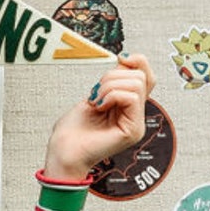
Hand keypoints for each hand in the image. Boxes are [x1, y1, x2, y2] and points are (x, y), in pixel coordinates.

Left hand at [43, 52, 154, 179]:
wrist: (63, 151)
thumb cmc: (73, 130)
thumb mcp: (95, 95)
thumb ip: (114, 80)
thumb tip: (127, 59)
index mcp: (128, 106)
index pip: (146, 75)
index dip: (136, 61)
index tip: (119, 59)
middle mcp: (135, 115)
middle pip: (141, 76)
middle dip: (113, 77)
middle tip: (95, 93)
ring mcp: (137, 123)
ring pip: (136, 84)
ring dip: (109, 87)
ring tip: (96, 102)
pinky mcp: (133, 130)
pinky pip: (131, 97)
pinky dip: (111, 96)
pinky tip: (99, 107)